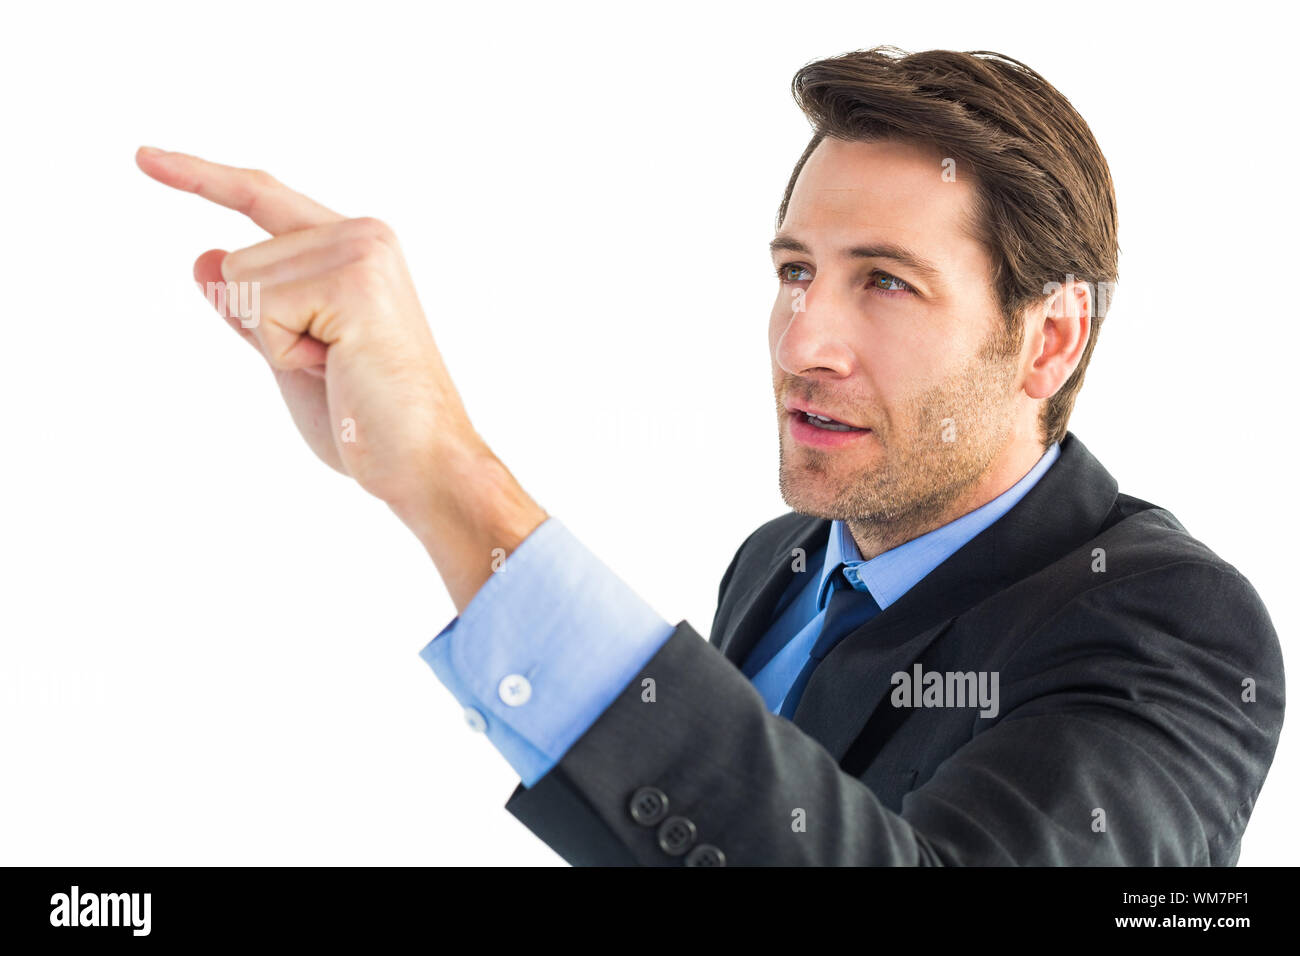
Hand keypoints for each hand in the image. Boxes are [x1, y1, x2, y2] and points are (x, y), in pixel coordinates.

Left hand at [137, 146, 545, 609]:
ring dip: (276, 342)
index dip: (202, 179)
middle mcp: (364, 235)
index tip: (144, 157)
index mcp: (357, 248)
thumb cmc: (367, 420)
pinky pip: (262, 308)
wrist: (423, 463)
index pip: (263, 199)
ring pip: (244, 282)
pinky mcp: (353, 280)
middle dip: (263, 328)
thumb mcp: (290, 356)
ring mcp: (362, 252)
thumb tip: (205, 257)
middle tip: (333, 367)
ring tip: (340, 368)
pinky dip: (285, 352)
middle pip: (240, 261)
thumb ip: (251, 308)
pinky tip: (339, 367)